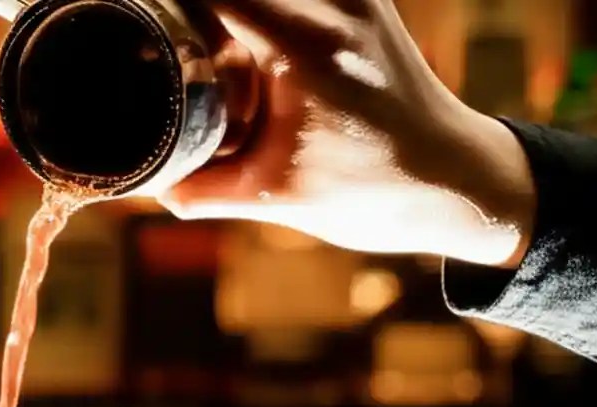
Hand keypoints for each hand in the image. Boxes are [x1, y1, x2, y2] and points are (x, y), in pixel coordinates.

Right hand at [159, 0, 535, 266]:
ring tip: (202, 48)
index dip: (166, 8)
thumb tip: (143, 179)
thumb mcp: (271, 196)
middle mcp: (333, 2)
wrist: (457, 181)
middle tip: (162, 39)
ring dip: (223, 13)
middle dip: (191, 12)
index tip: (139, 24)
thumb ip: (197, 187)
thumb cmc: (375, 194)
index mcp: (307, 44)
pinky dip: (253, 12)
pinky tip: (239, 46)